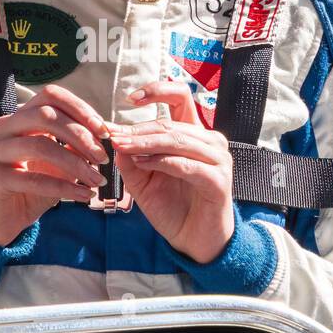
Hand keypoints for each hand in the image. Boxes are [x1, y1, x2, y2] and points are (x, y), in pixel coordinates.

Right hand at [0, 85, 109, 246]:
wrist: (8, 214)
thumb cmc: (36, 183)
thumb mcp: (60, 158)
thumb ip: (76, 142)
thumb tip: (104, 132)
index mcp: (21, 115)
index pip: (50, 95)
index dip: (80, 109)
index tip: (103, 131)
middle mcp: (5, 126)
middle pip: (45, 115)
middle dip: (80, 135)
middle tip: (102, 157)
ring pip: (40, 145)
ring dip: (75, 164)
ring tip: (97, 179)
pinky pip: (34, 179)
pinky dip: (65, 188)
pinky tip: (84, 195)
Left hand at [109, 81, 234, 263]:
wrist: (193, 240)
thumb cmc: (172, 207)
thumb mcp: (143, 181)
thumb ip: (131, 159)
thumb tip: (114, 136)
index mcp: (194, 135)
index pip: (181, 98)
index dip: (157, 91)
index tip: (131, 98)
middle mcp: (210, 142)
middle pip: (170, 124)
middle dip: (137, 130)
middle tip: (113, 135)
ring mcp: (218, 160)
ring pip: (178, 140)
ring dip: (146, 144)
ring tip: (122, 147)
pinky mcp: (219, 181)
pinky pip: (187, 165)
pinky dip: (162, 162)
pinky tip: (143, 164)